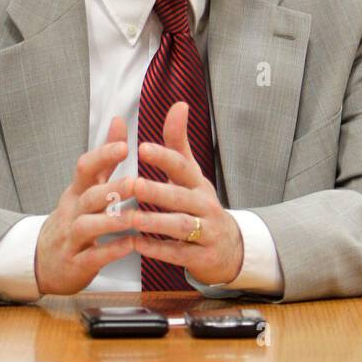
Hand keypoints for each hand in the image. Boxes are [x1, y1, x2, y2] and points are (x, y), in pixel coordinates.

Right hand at [34, 116, 136, 294]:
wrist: (41, 262)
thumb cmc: (72, 219)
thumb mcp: (86, 188)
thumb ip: (106, 158)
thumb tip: (118, 121)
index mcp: (77, 191)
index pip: (85, 167)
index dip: (103, 156)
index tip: (125, 146)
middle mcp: (73, 212)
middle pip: (89, 196)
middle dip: (112, 189)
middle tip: (135, 183)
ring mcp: (72, 238)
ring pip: (88, 226)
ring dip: (113, 221)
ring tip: (137, 217)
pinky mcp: (76, 263)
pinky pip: (93, 256)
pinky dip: (111, 250)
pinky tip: (130, 245)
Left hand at [129, 102, 243, 285]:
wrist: (229, 248)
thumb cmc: (201, 205)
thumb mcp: (192, 175)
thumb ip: (179, 142)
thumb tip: (179, 104)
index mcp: (199, 184)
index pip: (183, 166)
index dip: (164, 157)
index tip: (142, 147)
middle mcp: (205, 206)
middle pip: (181, 197)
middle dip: (158, 191)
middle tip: (133, 184)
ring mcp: (206, 232)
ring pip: (181, 226)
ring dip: (156, 222)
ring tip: (132, 218)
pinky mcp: (202, 257)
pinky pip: (179, 253)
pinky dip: (158, 249)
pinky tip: (137, 244)